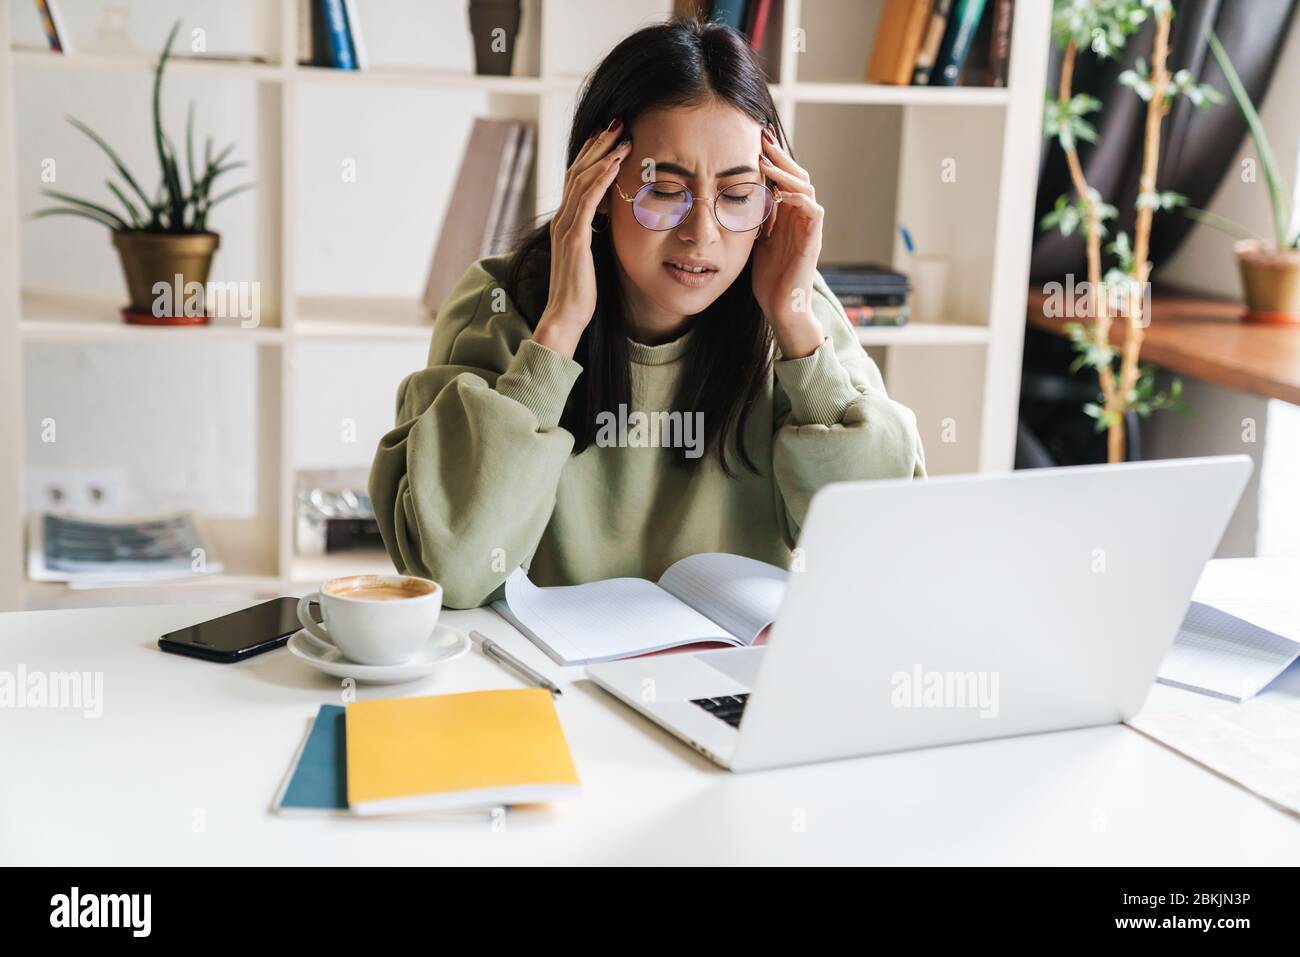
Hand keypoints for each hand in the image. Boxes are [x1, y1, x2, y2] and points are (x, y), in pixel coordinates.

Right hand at [533, 118, 630, 357]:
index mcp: (566, 221)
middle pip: (578, 170)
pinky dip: (600, 178)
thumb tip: (608, 220)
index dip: (593, 153)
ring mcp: (566, 226)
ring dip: (603, 154)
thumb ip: (594, 234)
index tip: (611, 135)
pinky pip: (586, 200)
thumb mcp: (590, 255)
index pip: (577, 178)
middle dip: (598, 144)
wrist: (565, 315)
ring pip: (582, 179)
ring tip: (622, 134)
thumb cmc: (581, 291)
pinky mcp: (574, 238)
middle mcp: (562, 219)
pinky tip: (614, 162)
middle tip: (617, 122)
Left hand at [751, 125, 825, 358]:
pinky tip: (781, 192)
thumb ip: (751, 217)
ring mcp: (809, 227)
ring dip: (786, 172)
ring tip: (766, 160)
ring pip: (806, 187)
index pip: (783, 177)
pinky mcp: (813, 240)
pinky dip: (798, 197)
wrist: (780, 307)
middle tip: (761, 138)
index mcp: (788, 214)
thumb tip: (729, 197)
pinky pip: (813, 210)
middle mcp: (801, 216)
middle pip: (797, 174)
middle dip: (779, 155)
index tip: (753, 140)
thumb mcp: (753, 239)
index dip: (771, 158)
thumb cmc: (767, 278)